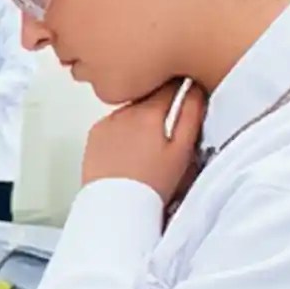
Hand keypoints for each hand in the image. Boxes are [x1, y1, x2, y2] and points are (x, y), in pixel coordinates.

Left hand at [82, 78, 206, 203]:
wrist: (115, 205)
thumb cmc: (153, 183)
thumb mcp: (182, 150)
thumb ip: (191, 116)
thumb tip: (196, 90)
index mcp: (148, 113)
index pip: (168, 85)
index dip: (180, 84)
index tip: (188, 85)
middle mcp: (123, 112)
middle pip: (146, 96)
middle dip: (160, 101)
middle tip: (170, 119)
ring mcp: (106, 123)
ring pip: (129, 109)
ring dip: (140, 115)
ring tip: (150, 138)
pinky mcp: (94, 135)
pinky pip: (112, 123)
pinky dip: (122, 128)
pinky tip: (130, 147)